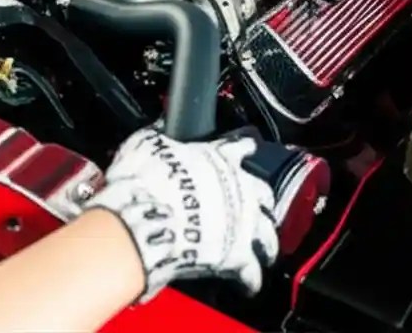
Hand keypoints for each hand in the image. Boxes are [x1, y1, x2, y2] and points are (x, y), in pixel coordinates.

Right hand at [84, 128, 279, 302]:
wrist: (143, 220)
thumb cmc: (143, 183)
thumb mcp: (147, 144)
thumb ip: (161, 136)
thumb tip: (161, 126)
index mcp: (220, 159)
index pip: (241, 147)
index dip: (244, 148)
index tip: (247, 149)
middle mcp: (241, 188)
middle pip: (263, 192)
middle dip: (261, 199)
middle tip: (258, 204)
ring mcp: (244, 223)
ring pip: (268, 233)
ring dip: (267, 240)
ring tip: (267, 248)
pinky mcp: (238, 255)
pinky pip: (252, 271)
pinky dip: (251, 279)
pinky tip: (250, 284)